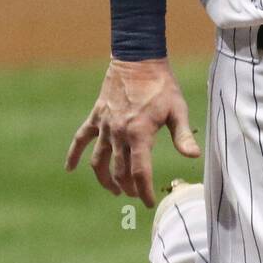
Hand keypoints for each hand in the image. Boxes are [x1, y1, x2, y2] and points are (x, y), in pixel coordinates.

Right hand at [65, 58, 200, 207]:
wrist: (138, 59)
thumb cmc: (161, 85)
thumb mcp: (177, 109)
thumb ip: (182, 135)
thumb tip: (193, 157)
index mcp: (140, 134)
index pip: (141, 172)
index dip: (145, 190)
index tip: (150, 202)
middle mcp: (119, 133)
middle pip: (120, 170)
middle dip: (129, 187)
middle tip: (136, 194)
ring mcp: (104, 126)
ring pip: (99, 161)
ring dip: (105, 179)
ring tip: (115, 190)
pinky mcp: (96, 117)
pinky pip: (80, 139)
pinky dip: (74, 154)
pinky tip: (70, 169)